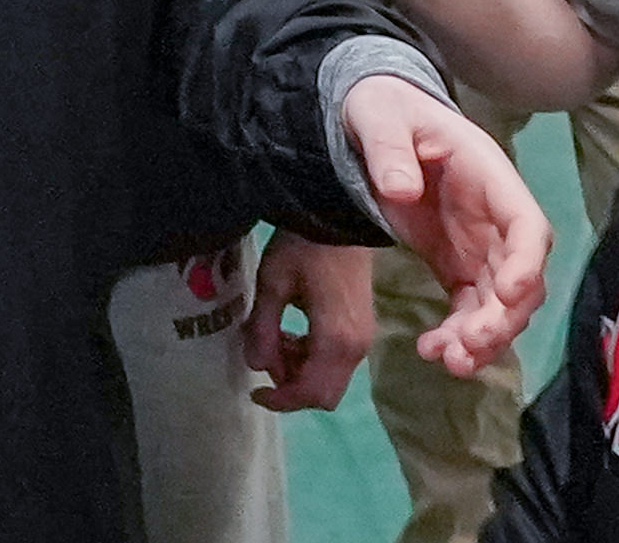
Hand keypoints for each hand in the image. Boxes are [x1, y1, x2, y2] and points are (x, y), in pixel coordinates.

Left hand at [248, 234, 376, 412]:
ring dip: (299, 368)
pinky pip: (337, 359)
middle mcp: (357, 348)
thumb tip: (254, 367)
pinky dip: (311, 356)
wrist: (340, 217)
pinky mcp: (362, 327)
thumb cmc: (303, 248)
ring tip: (271, 336)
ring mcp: (364, 338)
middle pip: (324, 392)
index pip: (312, 393)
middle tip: (263, 354)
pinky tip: (291, 329)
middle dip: (290, 385)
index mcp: (336, 341)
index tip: (254, 393)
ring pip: (331, 377)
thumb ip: (263, 328)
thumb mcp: (272, 284)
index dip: (282, 400)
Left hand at [348, 73, 549, 375]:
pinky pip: (470, 307)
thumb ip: (388, 148)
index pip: (526, 225)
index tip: (507, 294)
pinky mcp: (458, 265)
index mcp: (490, 177)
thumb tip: (400, 190)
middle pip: (521, 277)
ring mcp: (481, 246)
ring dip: (484, 337)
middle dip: (503, 317)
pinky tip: (433, 352)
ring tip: (449, 361)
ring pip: (500, 303)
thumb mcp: (378, 116)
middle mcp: (496, 218)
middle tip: (470, 346)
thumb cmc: (384, 111)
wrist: (375, 123)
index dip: (525, 262)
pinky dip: (459, 334)